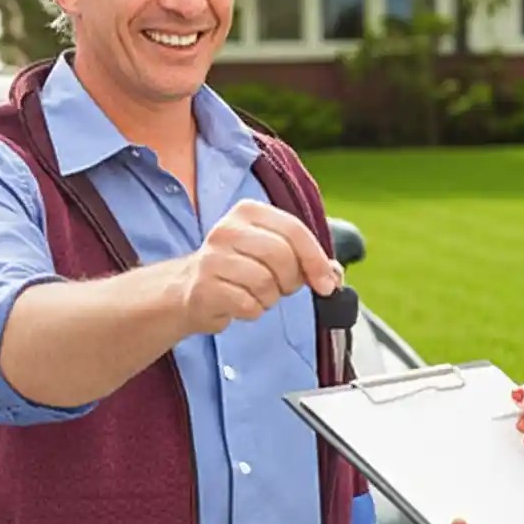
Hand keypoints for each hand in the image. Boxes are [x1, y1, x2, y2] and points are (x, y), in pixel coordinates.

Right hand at [180, 199, 339, 334]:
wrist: (189, 290)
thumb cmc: (238, 269)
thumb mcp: (272, 251)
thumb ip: (306, 258)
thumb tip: (334, 275)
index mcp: (249, 212)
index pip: (294, 230)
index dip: (316, 259)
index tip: (326, 283)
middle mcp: (227, 229)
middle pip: (281, 256)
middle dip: (291, 280)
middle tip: (283, 288)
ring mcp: (212, 258)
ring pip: (266, 283)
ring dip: (270, 298)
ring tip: (256, 293)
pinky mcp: (204, 288)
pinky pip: (249, 305)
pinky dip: (253, 311)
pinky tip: (241, 303)